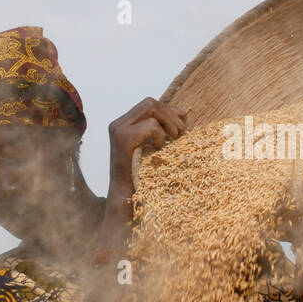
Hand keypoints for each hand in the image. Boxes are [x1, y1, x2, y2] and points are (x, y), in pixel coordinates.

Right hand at [105, 97, 187, 218]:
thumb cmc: (143, 176)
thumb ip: (163, 129)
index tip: (183, 122)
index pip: (149, 104)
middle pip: (150, 102)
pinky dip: (160, 135)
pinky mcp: (123, 139)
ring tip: (174, 140)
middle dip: (170, 115)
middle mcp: (118, 124)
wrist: (126, 199)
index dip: (169, 110)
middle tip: (181, 133)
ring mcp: (118, 130)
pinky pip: (150, 125)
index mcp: (123, 124)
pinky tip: (159, 149)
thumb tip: (184, 113)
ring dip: (169, 123)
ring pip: (151, 108)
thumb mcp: (154, 148)